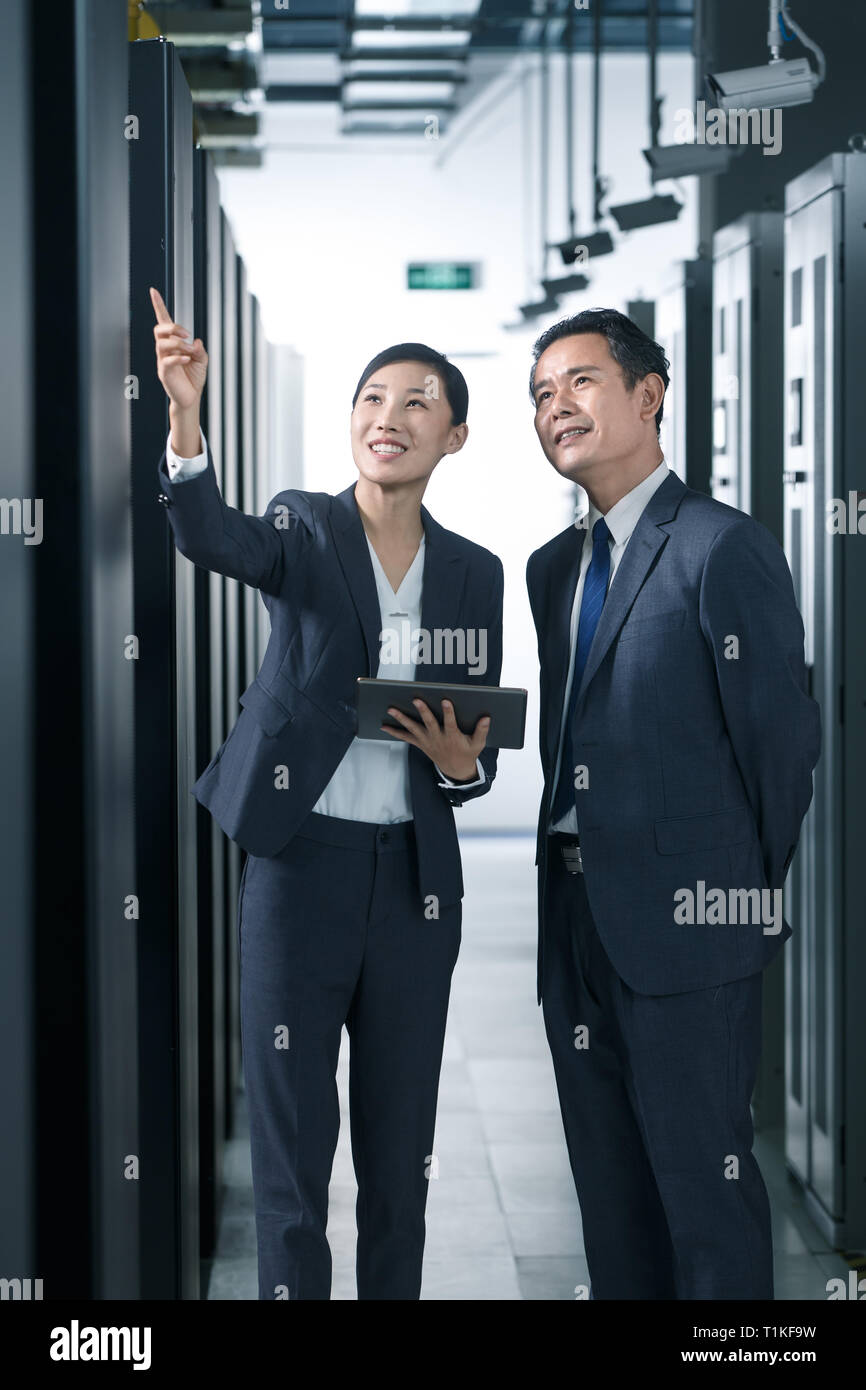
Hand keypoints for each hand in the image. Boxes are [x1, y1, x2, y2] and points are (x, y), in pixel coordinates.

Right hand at [150, 286, 207, 411]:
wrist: (191, 397)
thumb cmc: (194, 377)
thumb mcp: (202, 360)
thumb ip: (200, 349)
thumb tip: (196, 341)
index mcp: (173, 343)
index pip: (163, 321)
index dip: (158, 306)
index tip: (153, 291)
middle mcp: (165, 350)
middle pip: (160, 330)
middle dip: (173, 328)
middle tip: (187, 335)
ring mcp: (162, 361)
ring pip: (163, 344)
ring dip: (179, 345)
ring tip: (191, 353)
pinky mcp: (164, 373)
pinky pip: (167, 361)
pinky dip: (178, 358)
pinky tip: (188, 360)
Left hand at [381, 698, 489, 781]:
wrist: (456, 770)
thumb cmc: (467, 753)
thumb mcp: (477, 744)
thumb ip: (481, 730)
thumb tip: (486, 717)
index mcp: (452, 737)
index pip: (450, 723)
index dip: (449, 712)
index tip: (446, 700)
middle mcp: (438, 738)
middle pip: (429, 723)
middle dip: (423, 711)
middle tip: (416, 699)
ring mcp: (427, 741)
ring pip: (413, 728)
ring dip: (401, 719)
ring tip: (391, 709)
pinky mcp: (420, 743)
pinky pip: (405, 737)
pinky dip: (394, 732)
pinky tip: (383, 725)